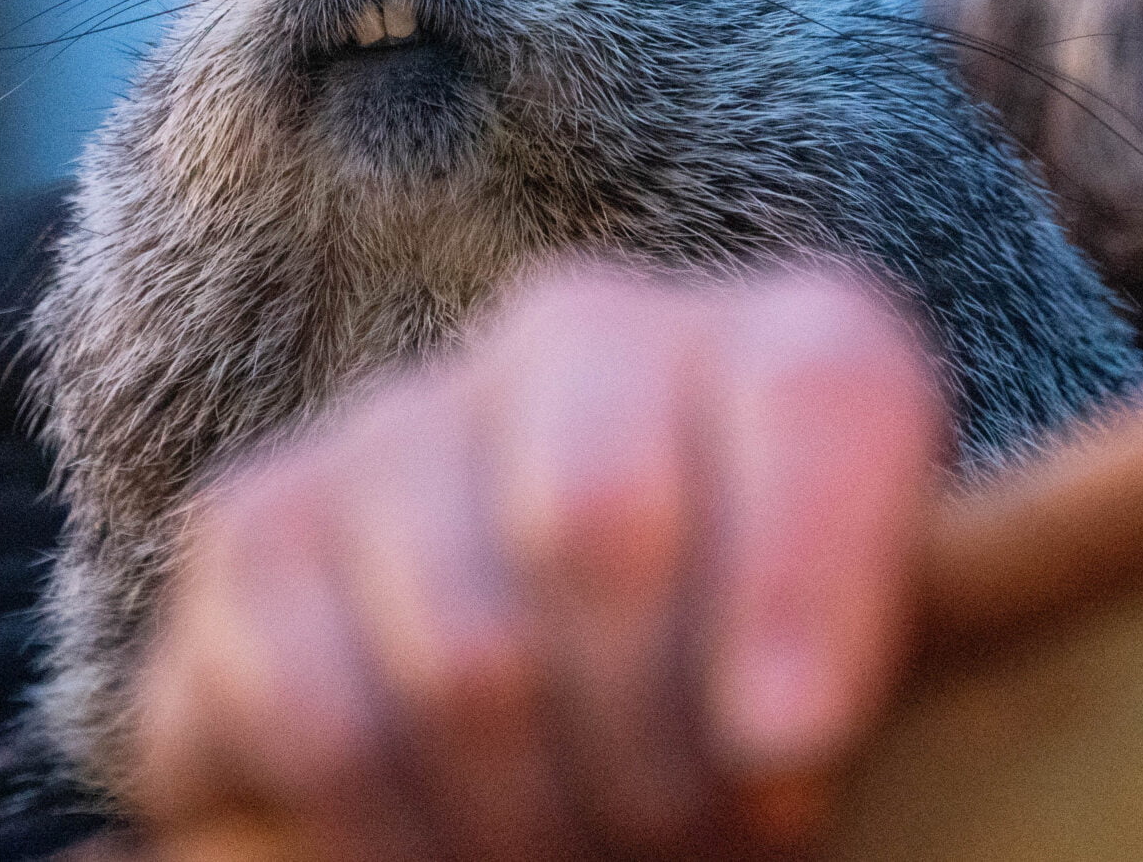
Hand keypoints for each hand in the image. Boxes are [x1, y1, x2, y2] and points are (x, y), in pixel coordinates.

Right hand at [117, 260, 944, 860]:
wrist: (587, 679)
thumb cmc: (775, 677)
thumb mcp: (883, 654)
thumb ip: (886, 647)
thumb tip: (781, 733)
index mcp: (791, 342)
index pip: (809, 401)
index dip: (799, 589)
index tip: (790, 753)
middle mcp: (589, 332)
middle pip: (598, 528)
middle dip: (659, 752)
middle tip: (695, 848)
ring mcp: (409, 416)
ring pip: (458, 655)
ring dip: (532, 819)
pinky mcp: (257, 525)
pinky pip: (303, 710)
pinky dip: (385, 832)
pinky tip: (456, 856)